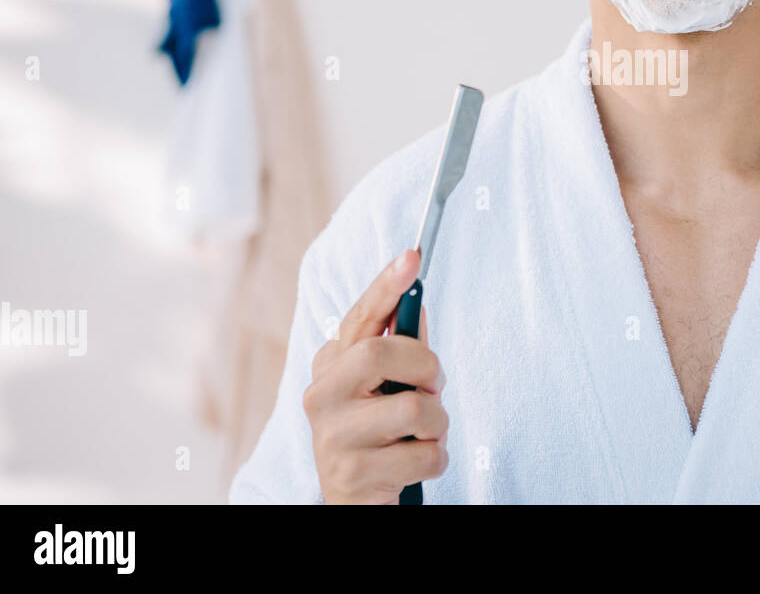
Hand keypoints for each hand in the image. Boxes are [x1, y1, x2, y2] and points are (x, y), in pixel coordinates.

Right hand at [304, 249, 448, 503]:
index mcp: (331, 366)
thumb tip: (417, 301)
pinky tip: (413, 466)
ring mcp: (330, 437)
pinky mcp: (349, 477)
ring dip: (438, 423)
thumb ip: (402, 347)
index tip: (411, 256)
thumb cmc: (379, 436)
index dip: (386, 286)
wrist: (357, 503)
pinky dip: (435, 460)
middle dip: (426, 367)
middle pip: (381, 352)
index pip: (359, 318)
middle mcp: (320, 395)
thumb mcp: (390, 387)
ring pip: (415, 407)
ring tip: (422, 436)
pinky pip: (424, 455)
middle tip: (433, 388)